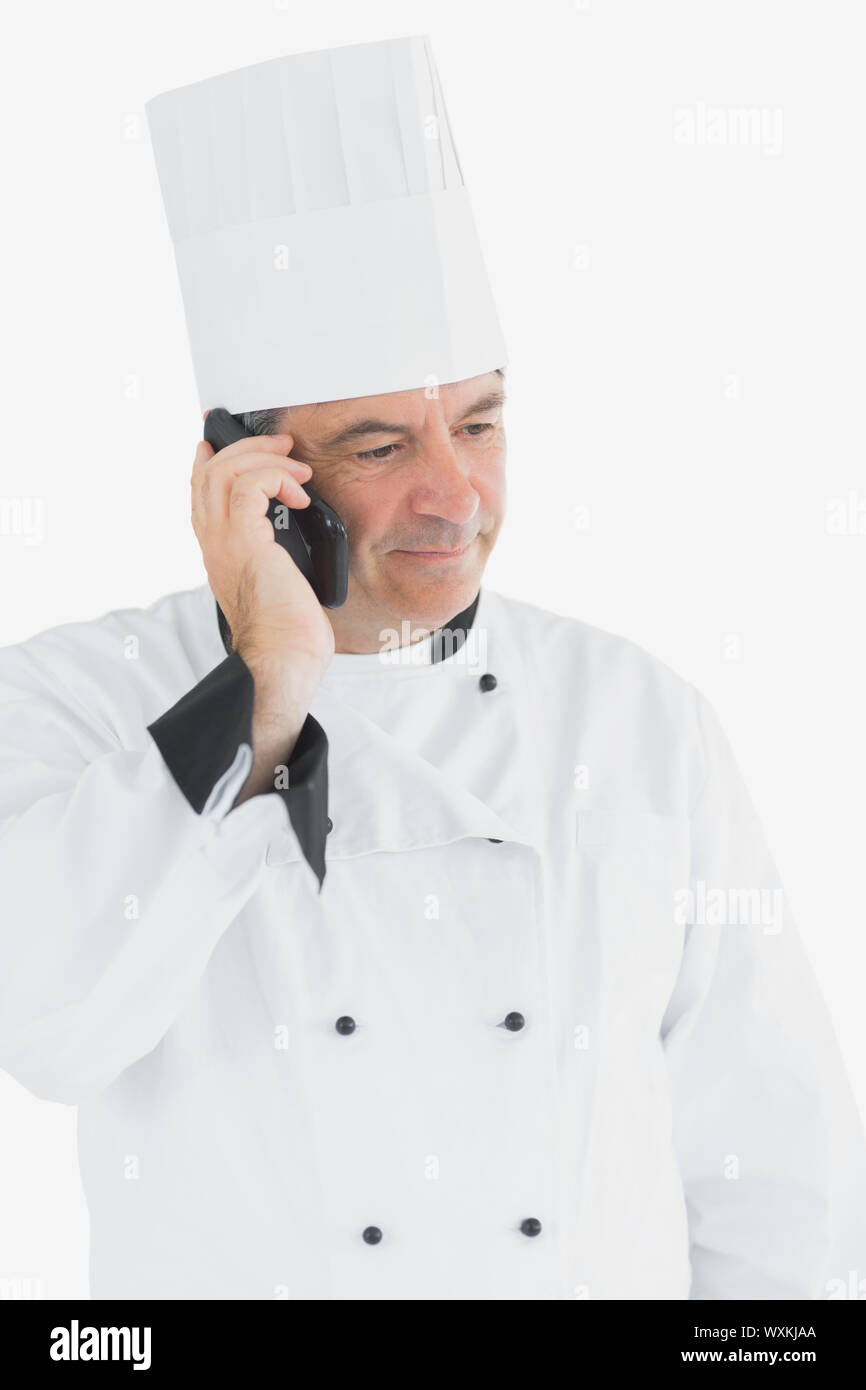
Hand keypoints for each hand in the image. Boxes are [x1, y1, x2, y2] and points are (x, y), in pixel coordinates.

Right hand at [192, 428, 334, 676]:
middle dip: (248, 447)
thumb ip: (275, 553)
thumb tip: (302, 532)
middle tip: (283, 444)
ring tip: (298, 467)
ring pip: (225, 470)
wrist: (283, 657)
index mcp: (219, 551)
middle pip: (209, 471)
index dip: (212, 459)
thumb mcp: (279, 581)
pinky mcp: (244, 541)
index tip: (228, 441)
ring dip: (266, 458)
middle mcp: (213, 542)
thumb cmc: (288, 631)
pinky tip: (300, 493)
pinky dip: (276, 477)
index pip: (201, 491)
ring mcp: (224, 541)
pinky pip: (249, 485)